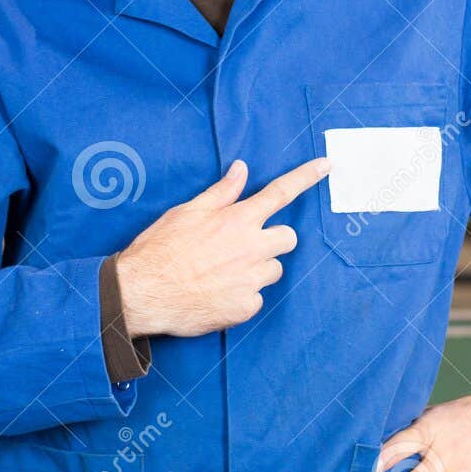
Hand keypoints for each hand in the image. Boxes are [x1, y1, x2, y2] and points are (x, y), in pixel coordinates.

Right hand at [114, 157, 328, 338]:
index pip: (280, 192)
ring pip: (273, 270)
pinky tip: (216, 294)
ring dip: (256, 269)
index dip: (306, 176)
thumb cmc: (161, 248)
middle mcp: (252, 247)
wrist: (144, 293)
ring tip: (222, 272)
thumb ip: (221, 192)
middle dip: (273, 240)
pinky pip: (256, 298)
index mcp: (238, 219)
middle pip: (288, 238)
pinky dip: (241, 296)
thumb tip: (241, 169)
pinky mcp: (246, 307)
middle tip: (245, 246)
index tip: (326, 165)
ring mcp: (252, 280)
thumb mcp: (187, 212)